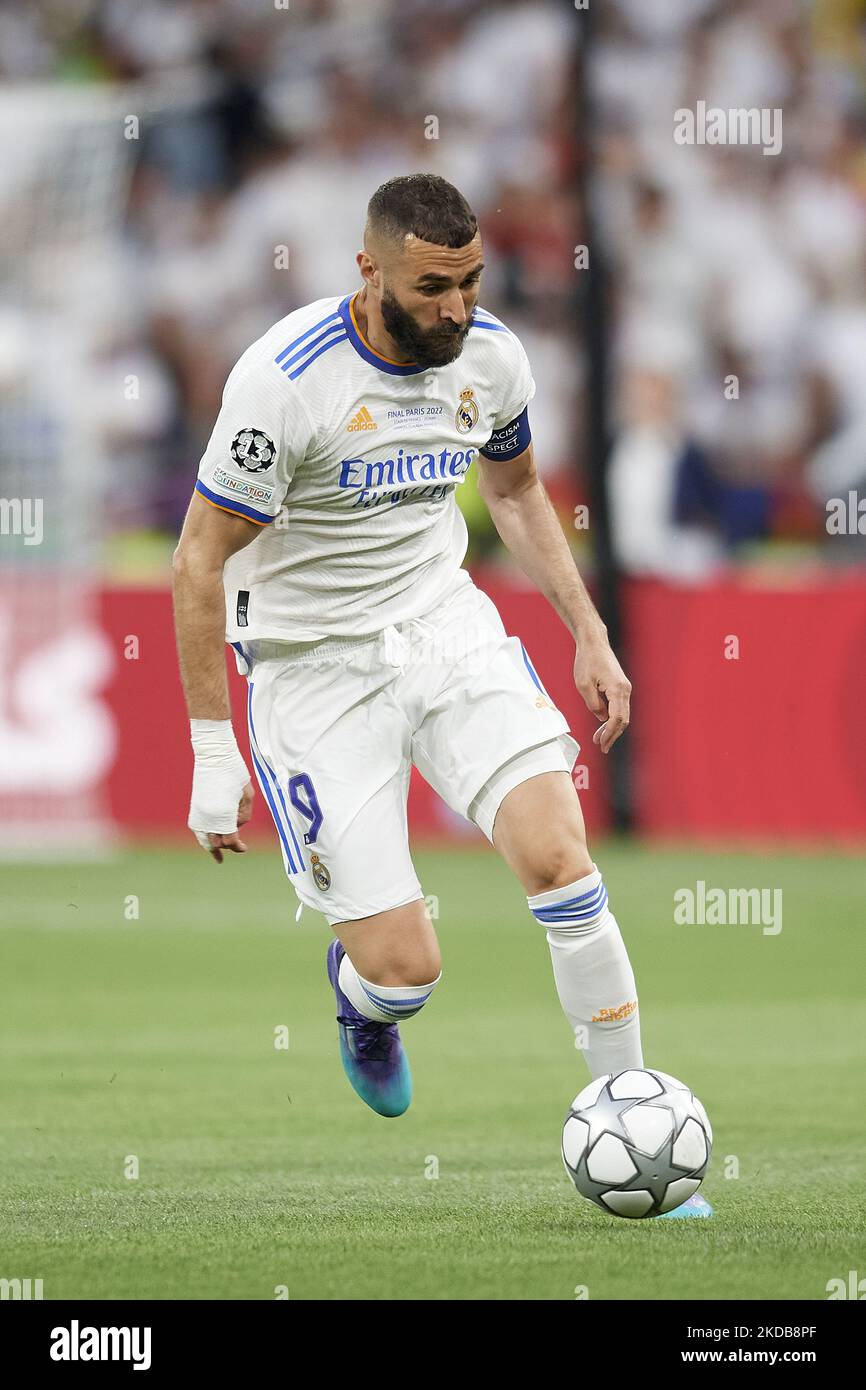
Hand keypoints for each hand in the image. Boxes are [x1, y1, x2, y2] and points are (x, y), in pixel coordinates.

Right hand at [187, 726, 254, 862]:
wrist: (214, 756)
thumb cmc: (235, 773)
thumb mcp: (247, 796)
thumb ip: (244, 815)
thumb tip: (236, 827)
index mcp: (224, 814)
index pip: (230, 839)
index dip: (238, 846)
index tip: (244, 848)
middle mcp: (209, 817)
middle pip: (218, 842)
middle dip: (228, 845)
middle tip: (238, 846)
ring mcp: (199, 814)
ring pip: (204, 839)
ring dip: (213, 846)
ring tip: (218, 856)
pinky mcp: (194, 809)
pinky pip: (198, 830)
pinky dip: (203, 838)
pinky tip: (209, 844)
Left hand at [573, 632, 631, 753]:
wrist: (594, 643)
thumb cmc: (587, 661)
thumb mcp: (583, 685)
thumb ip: (593, 704)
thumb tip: (601, 718)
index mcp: (618, 690)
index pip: (617, 719)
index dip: (609, 733)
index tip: (600, 743)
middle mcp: (625, 690)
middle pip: (623, 720)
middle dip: (612, 735)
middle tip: (601, 747)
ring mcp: (625, 688)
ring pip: (623, 715)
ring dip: (612, 728)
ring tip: (600, 740)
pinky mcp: (621, 686)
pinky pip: (620, 707)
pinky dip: (613, 718)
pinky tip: (603, 725)